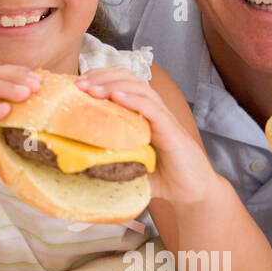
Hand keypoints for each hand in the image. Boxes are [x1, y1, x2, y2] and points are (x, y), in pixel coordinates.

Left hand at [75, 68, 218, 206]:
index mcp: (143, 114)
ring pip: (141, 89)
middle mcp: (155, 111)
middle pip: (130, 79)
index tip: (77, 83)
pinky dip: (134, 101)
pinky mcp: (172, 131)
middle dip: (102, 76)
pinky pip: (153, 109)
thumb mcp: (129, 165)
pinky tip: (116, 96)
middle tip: (78, 83)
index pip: (123, 84)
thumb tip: (79, 165)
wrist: (194, 194)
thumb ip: (110, 161)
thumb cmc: (163, 178)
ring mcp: (164, 119)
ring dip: (114, 85)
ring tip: (91, 89)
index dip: (100, 78)